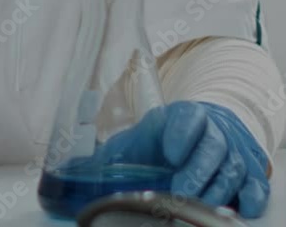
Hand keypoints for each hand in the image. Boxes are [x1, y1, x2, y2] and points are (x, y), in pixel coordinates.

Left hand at [99, 101, 269, 218]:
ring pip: (233, 169)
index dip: (181, 131)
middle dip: (198, 170)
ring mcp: (232, 154)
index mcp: (182, 118)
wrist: (196, 138)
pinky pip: (256, 187)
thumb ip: (105, 156)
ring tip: (197, 206)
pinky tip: (237, 209)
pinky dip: (250, 198)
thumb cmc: (160, 143)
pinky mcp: (247, 176)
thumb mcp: (133, 144)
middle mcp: (212, 133)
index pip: (188, 116)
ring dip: (218, 190)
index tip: (169, 150)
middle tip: (180, 192)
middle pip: (213, 146)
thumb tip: (68, 169)